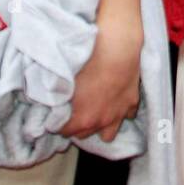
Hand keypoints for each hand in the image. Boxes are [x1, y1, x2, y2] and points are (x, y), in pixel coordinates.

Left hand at [60, 13, 142, 141]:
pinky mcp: (132, 103)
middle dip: (77, 126)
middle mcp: (101, 121)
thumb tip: (51, 102)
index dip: (57, 123)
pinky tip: (114, 101)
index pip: (64, 131)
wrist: (117, 49)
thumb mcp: (66, 80)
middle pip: (84, 135)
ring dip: (99, 127)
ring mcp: (119, 114)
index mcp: (82, 119)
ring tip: (94, 114)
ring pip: (108, 135)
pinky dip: (120, 111)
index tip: (55, 114)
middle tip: (73, 112)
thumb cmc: (88, 62)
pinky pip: (127, 116)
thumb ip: (59, 97)